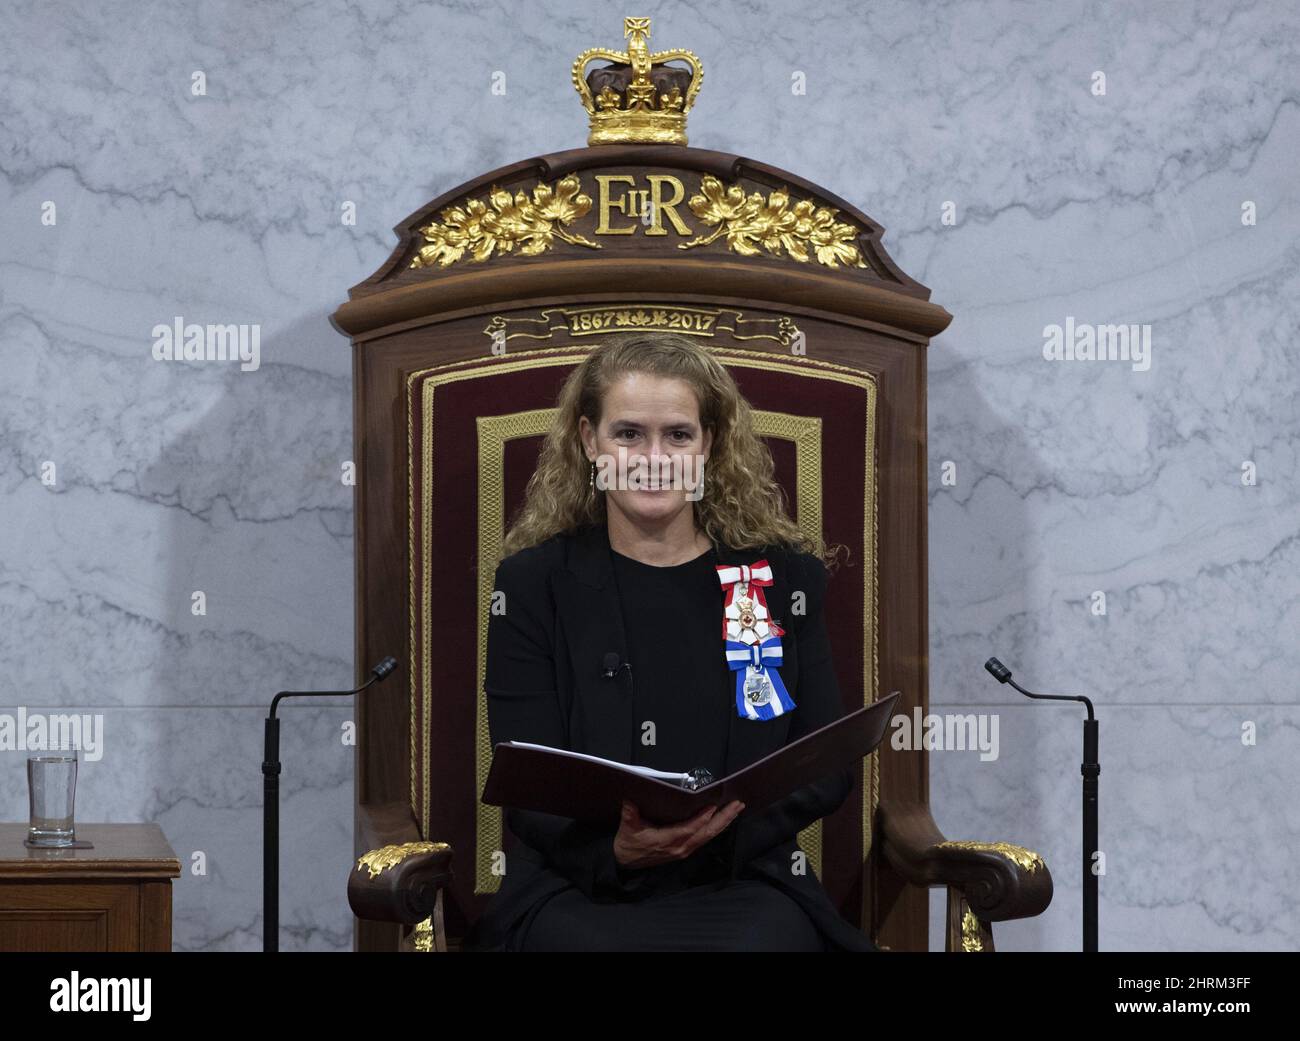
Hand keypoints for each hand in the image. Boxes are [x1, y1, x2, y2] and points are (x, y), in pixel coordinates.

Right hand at [612, 799, 744, 869]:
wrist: (625, 863)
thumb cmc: (628, 843)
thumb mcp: (627, 828)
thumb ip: (630, 815)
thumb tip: (630, 802)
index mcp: (667, 841)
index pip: (689, 829)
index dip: (701, 819)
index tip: (713, 807)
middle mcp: (680, 847)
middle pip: (706, 833)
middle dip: (723, 818)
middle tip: (737, 805)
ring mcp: (684, 850)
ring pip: (708, 836)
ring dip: (723, 823)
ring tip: (736, 809)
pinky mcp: (684, 850)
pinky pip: (704, 839)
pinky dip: (715, 828)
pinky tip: (723, 821)